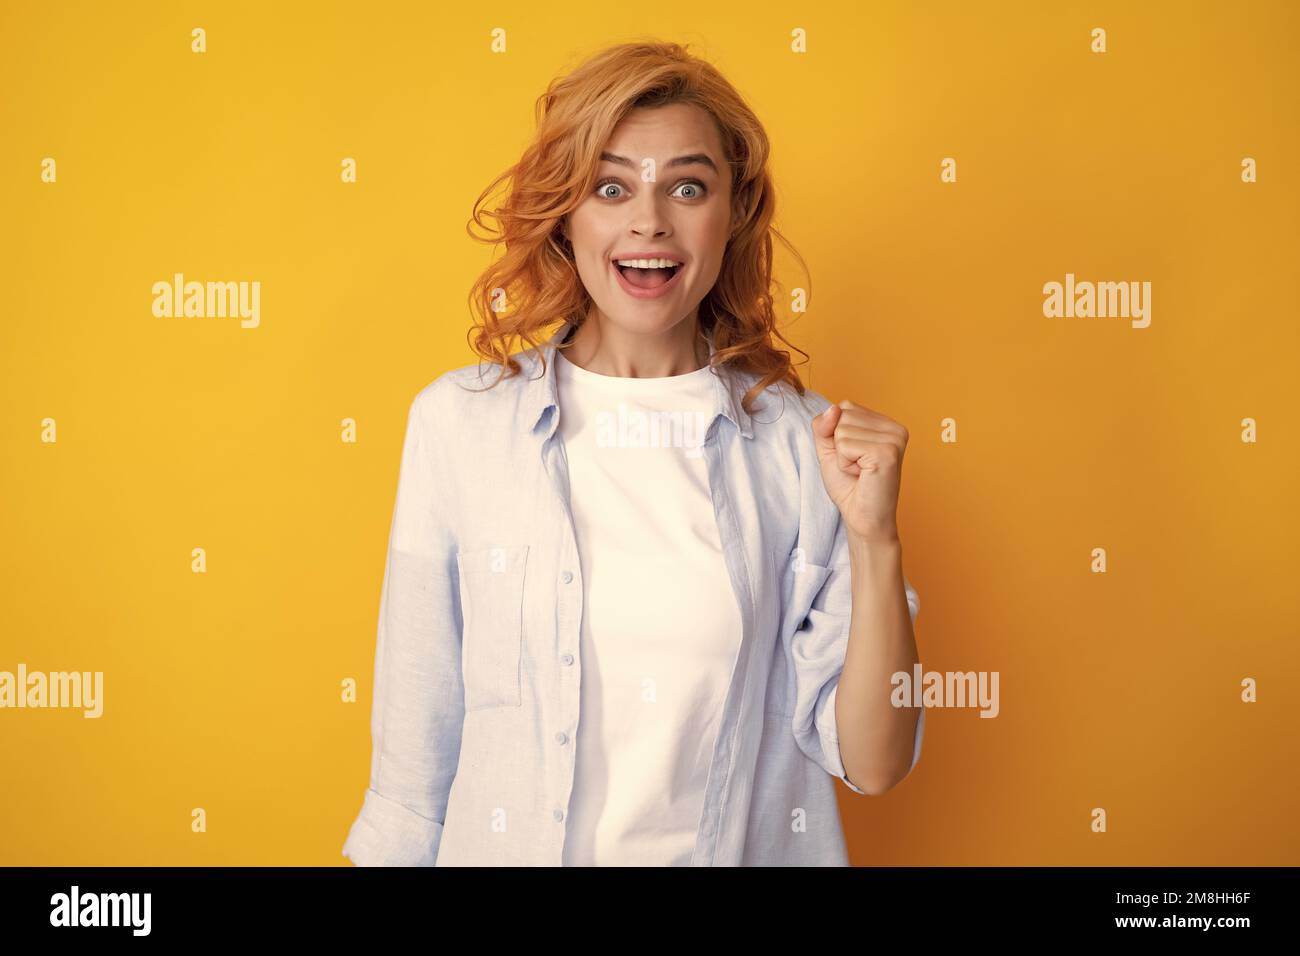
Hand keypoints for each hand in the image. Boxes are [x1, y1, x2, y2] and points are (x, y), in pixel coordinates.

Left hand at [811, 400, 907, 543]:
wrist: (862, 518)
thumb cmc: (849, 486)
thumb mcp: (829, 449)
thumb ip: (825, 425)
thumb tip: (833, 408)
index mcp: (886, 424)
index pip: (844, 406)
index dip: (836, 434)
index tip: (852, 456)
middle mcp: (895, 428)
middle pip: (842, 414)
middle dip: (838, 445)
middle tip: (856, 467)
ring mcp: (894, 438)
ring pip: (841, 429)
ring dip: (841, 456)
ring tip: (859, 471)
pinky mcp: (887, 452)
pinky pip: (845, 445)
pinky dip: (845, 463)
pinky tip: (861, 474)